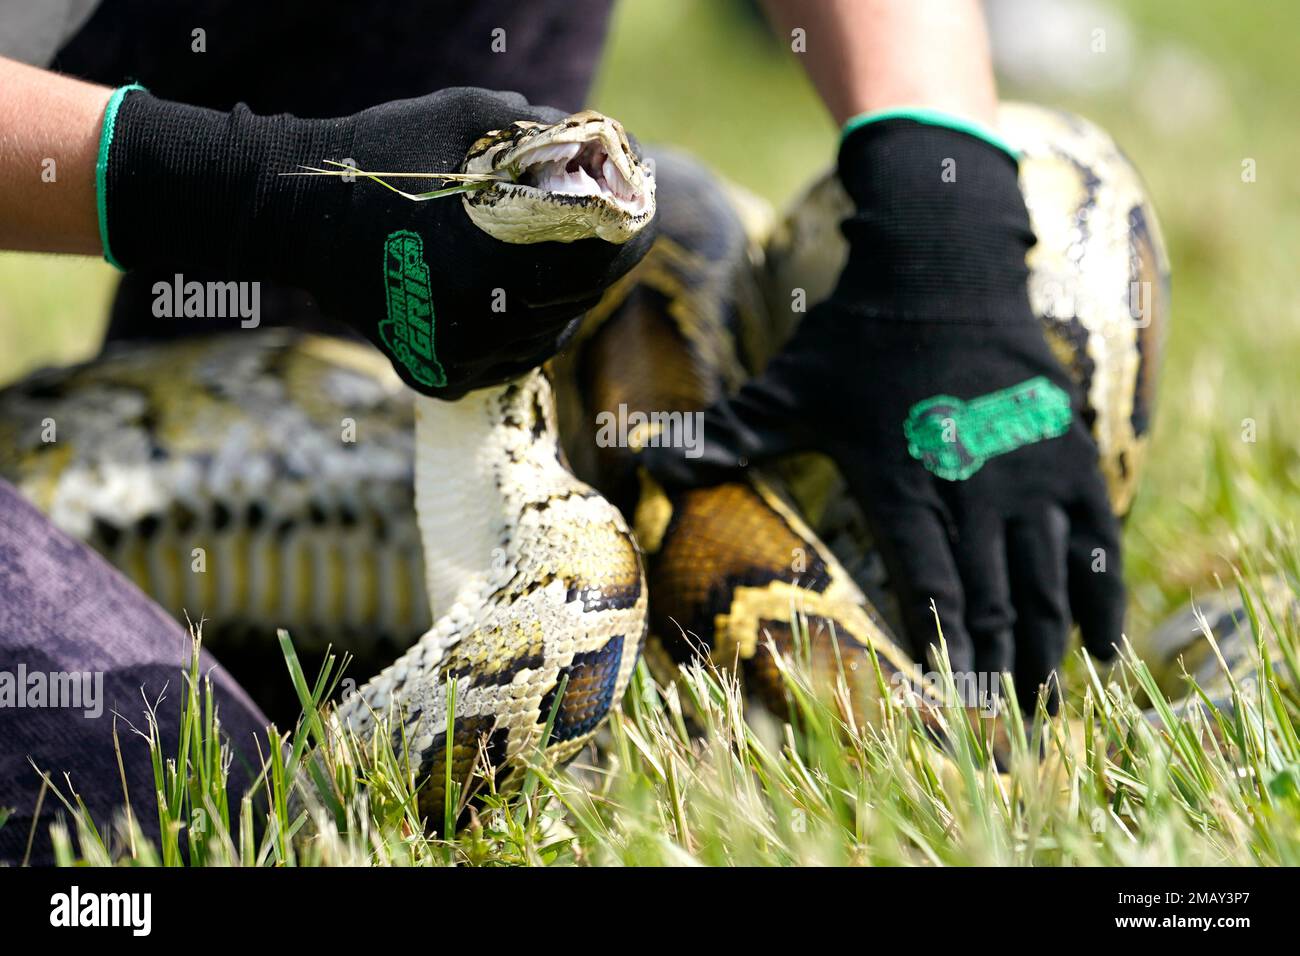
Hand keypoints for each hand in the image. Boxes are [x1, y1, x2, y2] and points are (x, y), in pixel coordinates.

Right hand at [102, 87, 654, 396]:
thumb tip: (598, 145)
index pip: (603, 258)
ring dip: (561, 300)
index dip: (632, 230)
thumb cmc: (382, 156)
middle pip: (580, 298)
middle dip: (596, 262)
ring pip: (549, 334)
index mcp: (498, 257)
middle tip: (600, 231)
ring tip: (550, 262)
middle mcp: (483, 319)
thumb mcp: (467, 118)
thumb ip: (539, 132)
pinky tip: (511, 298)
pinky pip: (507, 361)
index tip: (639, 211)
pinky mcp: (437, 375)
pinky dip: (520, 332)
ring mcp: (460, 356)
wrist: (294, 215)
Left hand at [642, 118, 1122, 712]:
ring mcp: (1027, 469)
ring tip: (1046, 706)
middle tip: (1007, 734)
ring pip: (1047, 579)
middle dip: (1001, 668)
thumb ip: (723, 436)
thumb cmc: (855, 334)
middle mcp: (971, 483)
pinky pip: (1096, 538)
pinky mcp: (1066, 451)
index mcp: (901, 480)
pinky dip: (1102, 596)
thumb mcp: (786, 389)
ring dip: (1048, 646)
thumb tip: (641, 459)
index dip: (944, 645)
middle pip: (994, 597)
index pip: (928, 581)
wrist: (941, 262)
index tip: (952, 702)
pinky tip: (1104, 647)